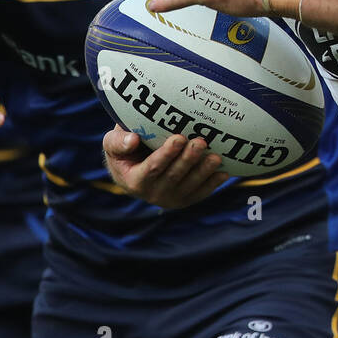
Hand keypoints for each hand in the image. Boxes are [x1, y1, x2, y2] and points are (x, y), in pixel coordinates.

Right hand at [102, 125, 228, 208]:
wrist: (133, 169)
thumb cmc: (124, 150)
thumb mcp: (112, 143)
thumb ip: (118, 142)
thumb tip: (133, 139)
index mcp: (134, 180)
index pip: (152, 168)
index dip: (166, 154)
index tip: (178, 138)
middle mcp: (153, 194)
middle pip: (174, 176)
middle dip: (189, 159)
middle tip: (201, 141)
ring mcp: (171, 199)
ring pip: (190, 185)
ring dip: (204, 171)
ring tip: (216, 157)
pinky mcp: (185, 200)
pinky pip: (201, 193)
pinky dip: (213, 184)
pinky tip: (224, 172)